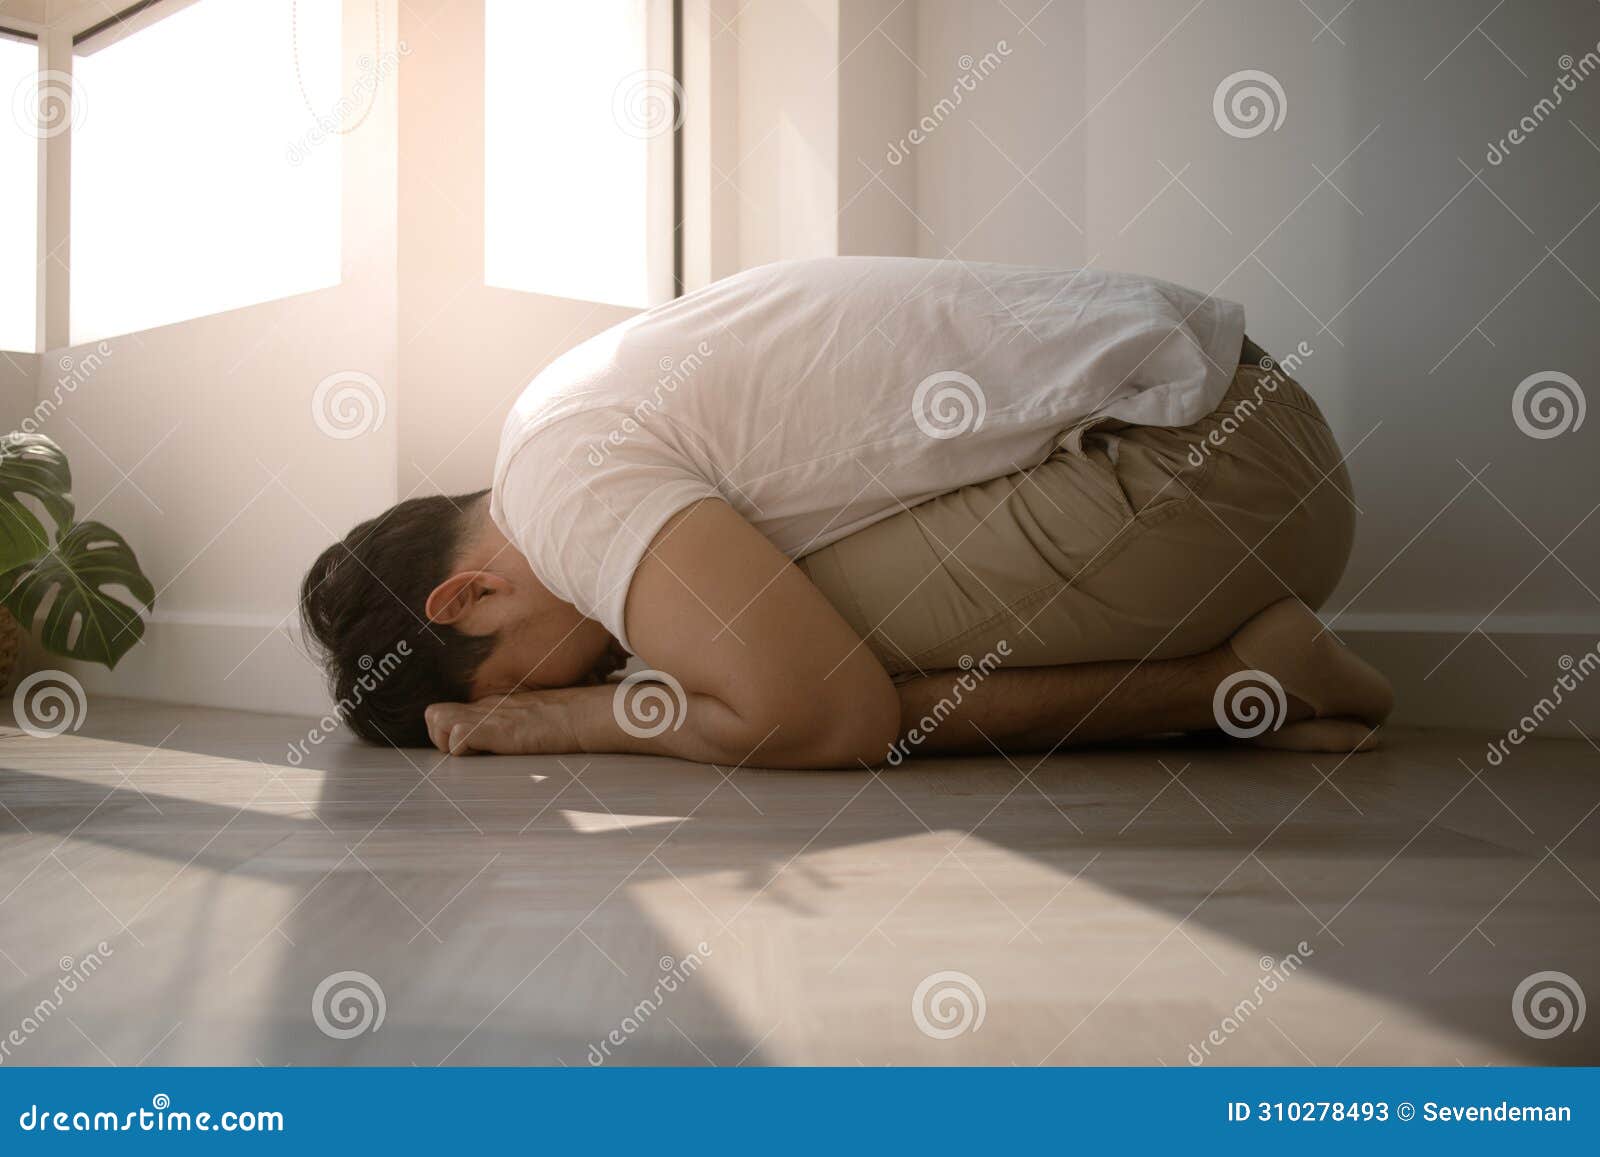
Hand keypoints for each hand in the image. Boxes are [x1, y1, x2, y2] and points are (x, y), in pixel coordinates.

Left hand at [424, 689, 584, 755]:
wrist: (583, 716)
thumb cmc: (567, 722)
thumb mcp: (529, 720)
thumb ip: (510, 728)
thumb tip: (504, 744)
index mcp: (490, 706)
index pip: (447, 714)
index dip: (448, 734)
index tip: (468, 750)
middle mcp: (483, 708)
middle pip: (434, 714)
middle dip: (440, 738)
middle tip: (464, 753)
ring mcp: (488, 716)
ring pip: (438, 722)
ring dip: (448, 743)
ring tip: (474, 754)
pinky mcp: (496, 729)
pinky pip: (458, 737)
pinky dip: (464, 750)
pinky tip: (487, 755)